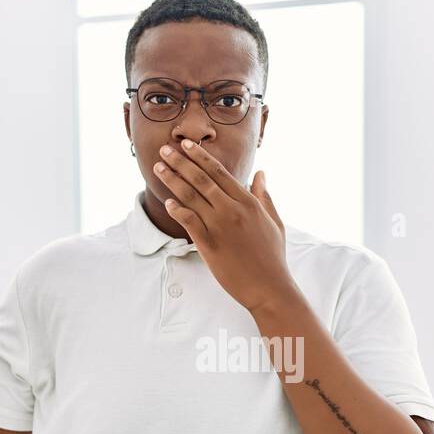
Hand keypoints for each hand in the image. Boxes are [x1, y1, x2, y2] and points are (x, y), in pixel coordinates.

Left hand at [153, 140, 293, 312]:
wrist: (270, 288)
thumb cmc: (273, 256)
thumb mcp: (274, 221)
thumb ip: (265, 195)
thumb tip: (261, 173)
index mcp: (248, 202)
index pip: (219, 172)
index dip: (200, 157)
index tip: (186, 145)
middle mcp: (232, 210)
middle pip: (201, 179)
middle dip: (181, 162)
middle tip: (165, 150)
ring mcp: (220, 227)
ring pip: (191, 197)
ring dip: (173, 180)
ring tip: (159, 168)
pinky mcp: (210, 245)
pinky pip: (189, 222)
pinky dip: (177, 210)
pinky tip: (168, 202)